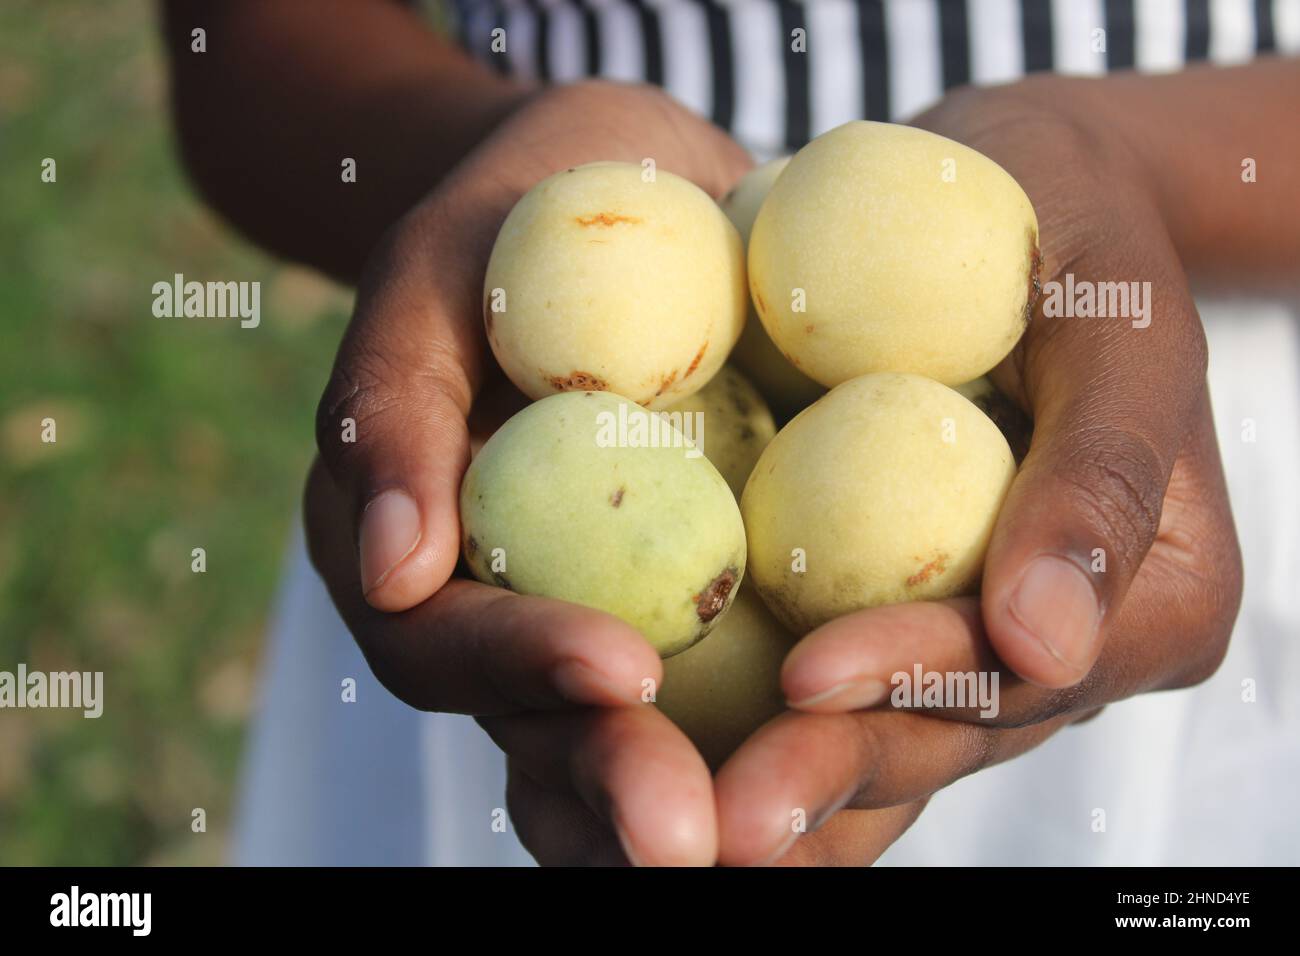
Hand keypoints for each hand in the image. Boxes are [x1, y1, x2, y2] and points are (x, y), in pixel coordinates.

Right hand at [304, 80, 751, 864]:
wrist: (632, 190)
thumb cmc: (515, 210)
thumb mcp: (436, 268)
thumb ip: (393, 401)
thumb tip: (388, 571)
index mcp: (412, 547)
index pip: (443, 641)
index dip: (520, 664)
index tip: (624, 668)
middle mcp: (503, 606)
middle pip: (537, 729)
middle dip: (613, 782)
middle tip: (691, 839)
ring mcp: (601, 613)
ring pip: (629, 740)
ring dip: (701, 798)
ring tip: (771, 849)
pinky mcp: (701, 601)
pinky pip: (736, 689)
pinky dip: (781, 741)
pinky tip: (854, 783)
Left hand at [711, 80, 1242, 865]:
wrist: (1004, 200)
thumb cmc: (1070, 230)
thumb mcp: (1112, 317)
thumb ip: (1102, 470)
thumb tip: (1046, 641)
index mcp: (1155, 597)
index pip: (1026, 665)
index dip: (916, 680)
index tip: (804, 679)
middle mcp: (1060, 648)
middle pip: (942, 734)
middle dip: (825, 773)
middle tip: (716, 824)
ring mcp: (968, 644)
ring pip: (876, 738)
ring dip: (776, 783)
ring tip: (669, 824)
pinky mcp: (886, 614)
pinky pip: (820, 688)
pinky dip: (741, 727)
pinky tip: (651, 755)